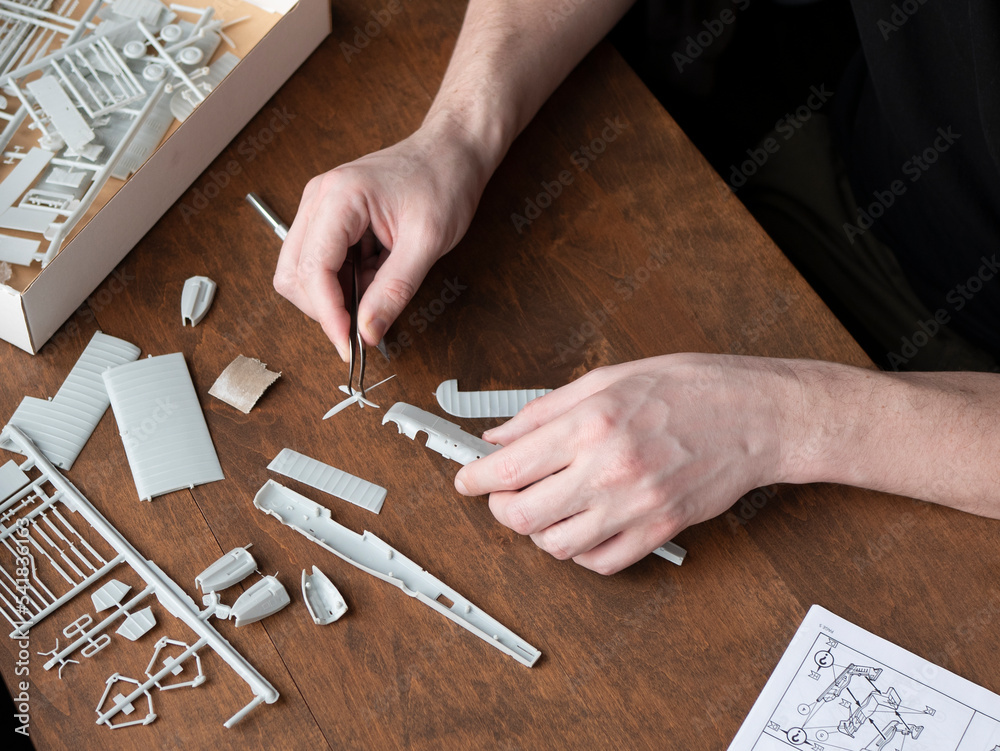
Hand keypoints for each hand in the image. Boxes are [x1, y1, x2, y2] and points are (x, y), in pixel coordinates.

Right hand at [273, 118, 491, 358]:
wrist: (451, 151)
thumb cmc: (443, 181)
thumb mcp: (427, 242)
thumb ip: (394, 290)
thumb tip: (367, 333)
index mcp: (340, 197)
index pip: (312, 270)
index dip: (328, 314)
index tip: (350, 344)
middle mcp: (319, 199)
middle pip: (293, 275)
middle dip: (324, 308)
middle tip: (363, 325)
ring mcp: (320, 208)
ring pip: (301, 272)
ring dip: (334, 295)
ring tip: (378, 288)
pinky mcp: (330, 219)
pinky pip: (320, 263)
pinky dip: (343, 282)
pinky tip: (375, 274)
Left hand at [454, 354, 801, 573]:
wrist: (757, 415)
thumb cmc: (690, 388)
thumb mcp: (608, 379)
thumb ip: (545, 410)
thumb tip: (500, 434)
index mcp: (591, 424)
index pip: (509, 467)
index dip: (475, 478)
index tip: (466, 479)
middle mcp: (608, 469)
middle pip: (523, 516)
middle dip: (500, 508)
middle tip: (501, 495)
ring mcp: (635, 506)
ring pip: (557, 546)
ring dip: (538, 532)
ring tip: (544, 508)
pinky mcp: (659, 529)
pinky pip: (601, 562)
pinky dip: (579, 552)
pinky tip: (581, 526)